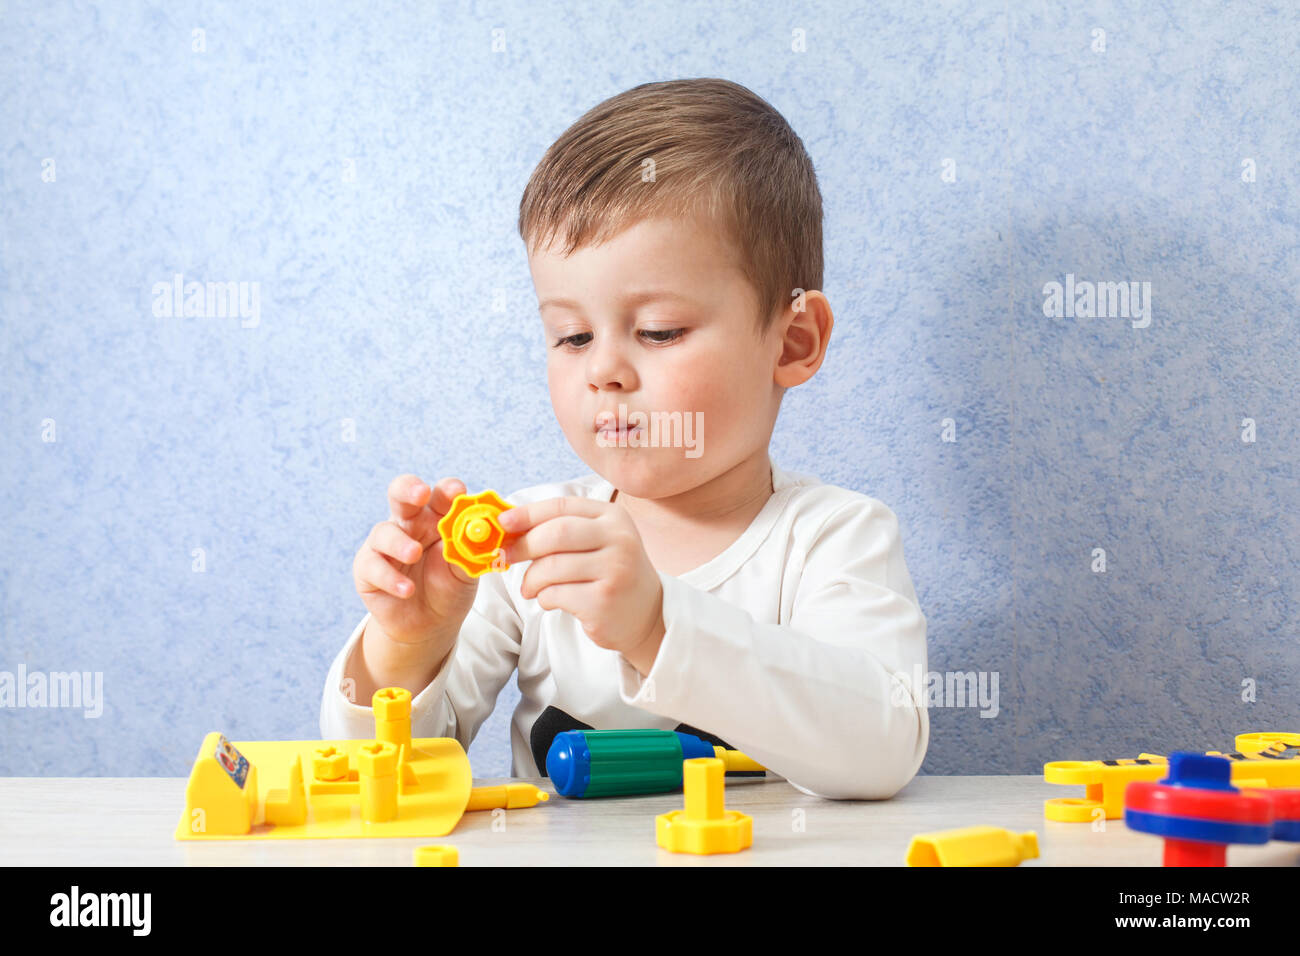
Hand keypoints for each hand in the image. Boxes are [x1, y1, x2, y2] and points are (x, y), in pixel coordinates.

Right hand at [353, 475, 479, 644]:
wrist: (430, 624)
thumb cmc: (450, 587)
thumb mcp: (467, 570)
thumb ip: (471, 552)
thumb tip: (480, 535)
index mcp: (436, 517)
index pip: (440, 493)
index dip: (448, 489)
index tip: (458, 493)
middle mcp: (408, 524)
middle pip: (401, 494)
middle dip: (409, 489)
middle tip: (421, 494)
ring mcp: (384, 544)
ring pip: (383, 531)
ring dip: (399, 541)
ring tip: (414, 554)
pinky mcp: (367, 569)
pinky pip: (372, 566)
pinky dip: (390, 577)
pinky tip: (407, 589)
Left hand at [498, 496, 665, 673]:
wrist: (648, 614)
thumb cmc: (610, 573)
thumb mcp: (597, 541)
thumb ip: (562, 529)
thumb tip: (509, 525)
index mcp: (614, 517)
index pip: (562, 506)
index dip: (527, 513)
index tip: (502, 522)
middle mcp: (619, 540)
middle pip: (556, 534)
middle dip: (524, 545)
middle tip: (507, 557)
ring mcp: (615, 571)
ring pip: (552, 567)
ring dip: (531, 579)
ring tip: (530, 588)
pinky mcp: (604, 601)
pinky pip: (556, 594)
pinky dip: (544, 598)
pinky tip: (551, 601)